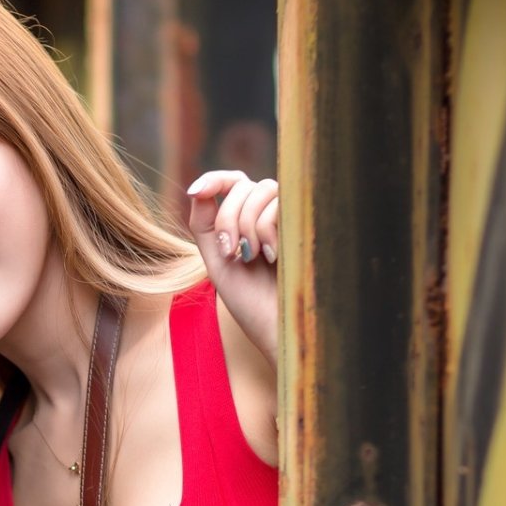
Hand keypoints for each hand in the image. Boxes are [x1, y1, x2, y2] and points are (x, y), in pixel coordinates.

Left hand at [185, 170, 278, 346]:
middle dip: (228, 217)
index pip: (234, 181)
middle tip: (231, 253)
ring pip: (262, 189)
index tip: (195, 192)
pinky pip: (280, 203)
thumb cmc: (250, 299)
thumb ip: (204, 224)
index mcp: (250, 218)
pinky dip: (267, 229)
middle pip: (242, 185)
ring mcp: (293, 215)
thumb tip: (197, 190)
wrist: (279, 326)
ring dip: (248, 224)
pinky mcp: (310, 220)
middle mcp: (272, 211)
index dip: (214, 179)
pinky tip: (275, 256)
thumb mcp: (217, 260)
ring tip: (255, 257)